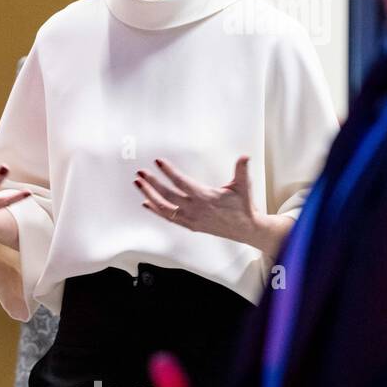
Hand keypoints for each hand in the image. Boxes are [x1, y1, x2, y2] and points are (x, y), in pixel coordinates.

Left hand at [133, 156, 257, 243]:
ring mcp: (191, 219)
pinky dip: (156, 211)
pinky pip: (169, 218)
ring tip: (139, 184)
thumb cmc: (244, 207)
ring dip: (149, 196)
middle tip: (141, 172)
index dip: (168, 172)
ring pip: (164, 208)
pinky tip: (146, 203)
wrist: (247, 229)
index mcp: (206, 197)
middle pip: (167, 195)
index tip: (158, 162)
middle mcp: (196, 209)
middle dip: (152, 183)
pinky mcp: (191, 225)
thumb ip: (241, 170)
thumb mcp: (244, 186)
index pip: (182, 182)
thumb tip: (244, 157)